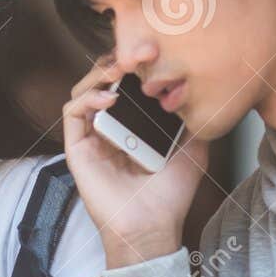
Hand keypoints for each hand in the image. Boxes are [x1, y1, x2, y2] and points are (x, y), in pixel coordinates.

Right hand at [61, 57, 207, 268]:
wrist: (153, 226)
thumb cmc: (170, 194)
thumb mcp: (193, 149)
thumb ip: (194, 121)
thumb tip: (203, 92)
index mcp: (133, 126)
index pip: (127, 83)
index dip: (136, 63)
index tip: (156, 50)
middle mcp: (109, 127)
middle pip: (103, 80)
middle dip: (118, 59)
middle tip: (140, 50)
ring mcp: (92, 137)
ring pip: (83, 90)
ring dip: (99, 73)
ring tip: (120, 68)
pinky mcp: (77, 149)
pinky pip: (72, 113)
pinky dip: (87, 98)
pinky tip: (108, 97)